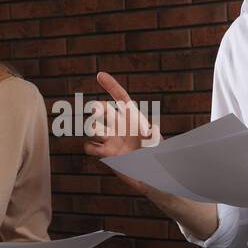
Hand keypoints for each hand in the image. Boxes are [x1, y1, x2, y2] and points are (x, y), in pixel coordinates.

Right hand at [83, 71, 161, 193]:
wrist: (152, 172)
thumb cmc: (158, 155)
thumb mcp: (158, 142)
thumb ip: (152, 135)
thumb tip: (151, 131)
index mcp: (133, 116)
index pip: (120, 96)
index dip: (110, 85)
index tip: (100, 75)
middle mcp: (119, 125)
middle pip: (101, 109)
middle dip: (97, 108)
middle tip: (98, 110)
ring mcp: (110, 138)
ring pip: (92, 126)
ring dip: (93, 128)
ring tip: (103, 135)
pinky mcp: (105, 153)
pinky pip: (90, 146)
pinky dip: (91, 147)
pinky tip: (102, 151)